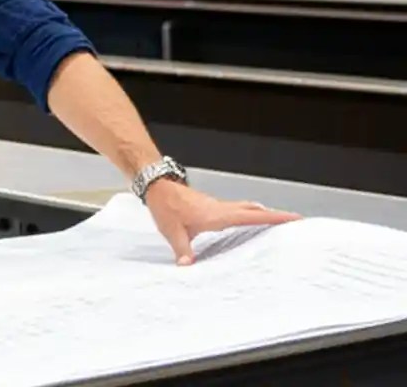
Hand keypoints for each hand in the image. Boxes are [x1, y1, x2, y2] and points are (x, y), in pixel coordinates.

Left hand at [144, 179, 301, 265]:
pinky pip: (237, 210)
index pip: (252, 216)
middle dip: (276, 215)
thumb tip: (188, 266)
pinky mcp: (213, 207)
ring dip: (263, 214)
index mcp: (218, 215)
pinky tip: (249, 222)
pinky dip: (249, 214)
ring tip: (278, 222)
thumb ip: (182, 249)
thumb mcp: (173, 231)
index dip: (274, 218)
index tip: (295, 218)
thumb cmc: (166, 206)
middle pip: (255, 210)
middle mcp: (222, 208)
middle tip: (295, 221)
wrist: (158, 187)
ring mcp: (218, 206)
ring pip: (247, 208)